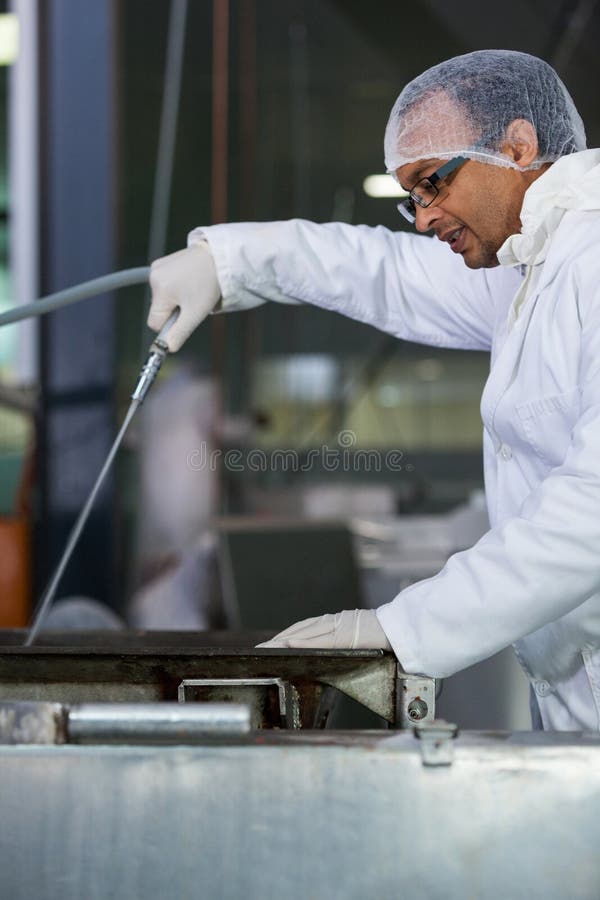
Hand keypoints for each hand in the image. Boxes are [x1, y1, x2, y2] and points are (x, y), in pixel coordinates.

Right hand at [148, 243, 220, 351]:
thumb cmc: (209, 285)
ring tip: (193, 290)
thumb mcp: (196, 313)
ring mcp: (156, 268)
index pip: (154, 323)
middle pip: (158, 310)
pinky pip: (164, 284)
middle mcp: (154, 277)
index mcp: (160, 291)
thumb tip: (167, 348)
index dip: (169, 326)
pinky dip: (175, 287)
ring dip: (175, 299)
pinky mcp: (162, 263)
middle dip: (174, 311)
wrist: (220, 258)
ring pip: (162, 298)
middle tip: (193, 302)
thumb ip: (179, 333)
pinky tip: (189, 280)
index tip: (184, 320)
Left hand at [256, 609, 391, 649]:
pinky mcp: (342, 636)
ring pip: (304, 632)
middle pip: (300, 629)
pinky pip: (318, 640)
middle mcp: (333, 622)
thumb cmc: (384, 635)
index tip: (272, 641)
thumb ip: (345, 639)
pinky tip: (286, 644)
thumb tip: (333, 649)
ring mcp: (337, 628)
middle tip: (260, 646)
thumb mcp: (360, 635)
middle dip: (279, 638)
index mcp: (337, 621)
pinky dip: (301, 641)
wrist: (400, 628)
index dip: (288, 633)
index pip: (305, 627)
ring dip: (283, 640)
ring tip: (267, 647)